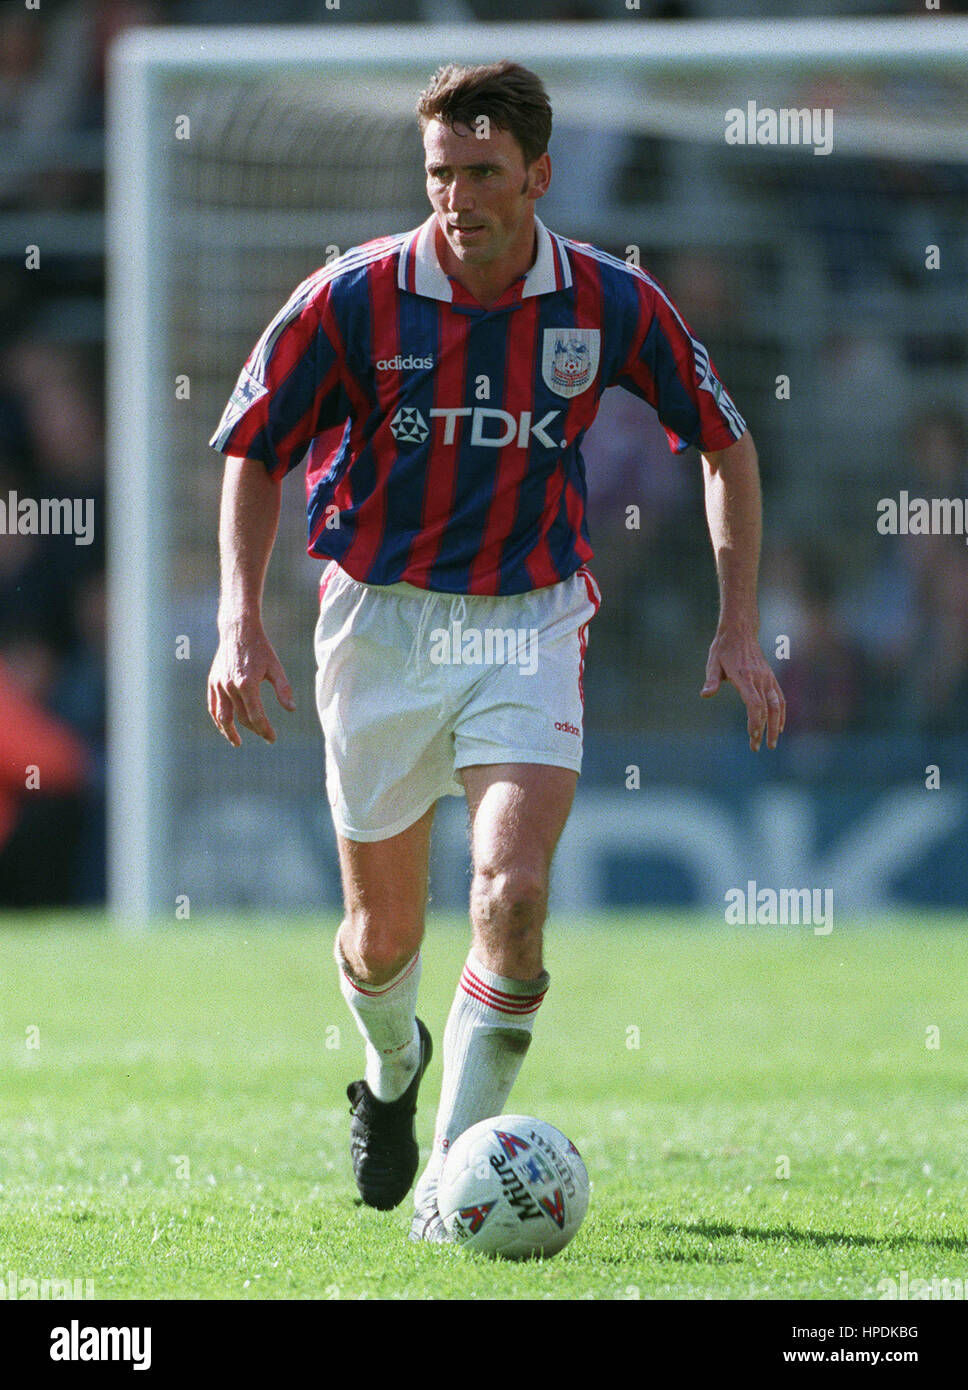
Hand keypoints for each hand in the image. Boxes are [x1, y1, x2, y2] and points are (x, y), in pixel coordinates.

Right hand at [207, 617, 294, 745]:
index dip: (265, 730)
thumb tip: (291, 709)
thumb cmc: (260, 649)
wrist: (238, 631)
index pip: (256, 716)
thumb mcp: (276, 667)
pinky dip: (218, 719)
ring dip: (229, 731)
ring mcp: (218, 684)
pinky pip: (213, 706)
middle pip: (241, 717)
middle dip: (254, 729)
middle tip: (265, 736)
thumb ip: (283, 689)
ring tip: (237, 742)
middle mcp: (230, 686)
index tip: (272, 738)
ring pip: (222, 716)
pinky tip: (225, 726)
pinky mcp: (212, 682)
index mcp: (247, 684)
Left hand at [701, 629, 785, 751]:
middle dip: (764, 730)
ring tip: (772, 743)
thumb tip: (705, 695)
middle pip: (767, 709)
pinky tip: (778, 727)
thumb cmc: (724, 648)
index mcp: (744, 676)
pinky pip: (779, 698)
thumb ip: (711, 680)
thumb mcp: (713, 662)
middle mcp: (759, 679)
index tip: (752, 736)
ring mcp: (767, 678)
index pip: (754, 704)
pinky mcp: (770, 678)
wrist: (740, 631)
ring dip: (776, 726)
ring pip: (777, 705)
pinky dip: (781, 714)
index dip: (755, 722)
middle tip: (758, 748)